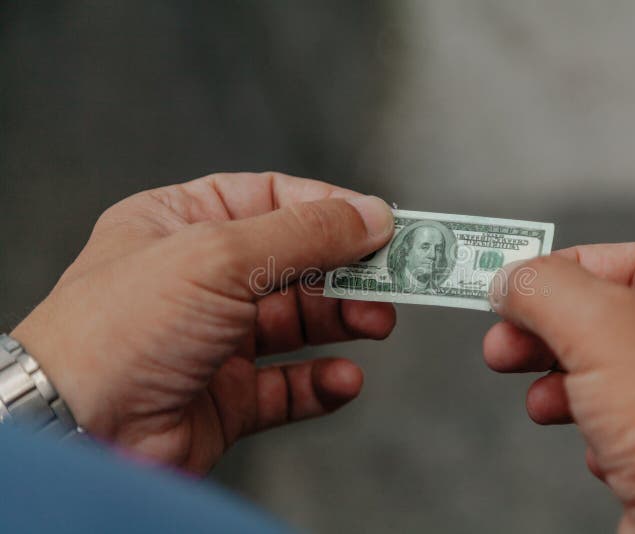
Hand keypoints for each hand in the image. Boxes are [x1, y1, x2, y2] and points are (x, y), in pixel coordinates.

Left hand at [11, 172, 395, 472]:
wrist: (78, 431)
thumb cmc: (121, 326)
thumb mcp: (219, 255)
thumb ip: (304, 233)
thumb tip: (371, 215)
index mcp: (181, 224)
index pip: (270, 199)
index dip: (327, 207)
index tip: (378, 222)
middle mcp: (198, 279)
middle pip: (293, 262)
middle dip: (345, 269)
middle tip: (393, 277)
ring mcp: (213, 340)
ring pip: (297, 324)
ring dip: (343, 322)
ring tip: (378, 323)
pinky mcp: (226, 397)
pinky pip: (289, 385)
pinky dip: (322, 382)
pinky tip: (343, 379)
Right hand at [484, 243, 634, 532]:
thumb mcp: (609, 331)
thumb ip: (551, 290)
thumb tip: (511, 280)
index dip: (569, 270)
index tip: (518, 286)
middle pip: (616, 321)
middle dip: (551, 333)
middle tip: (505, 342)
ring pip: (615, 377)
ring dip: (564, 383)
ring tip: (538, 399)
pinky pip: (627, 430)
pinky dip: (596, 433)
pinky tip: (595, 448)